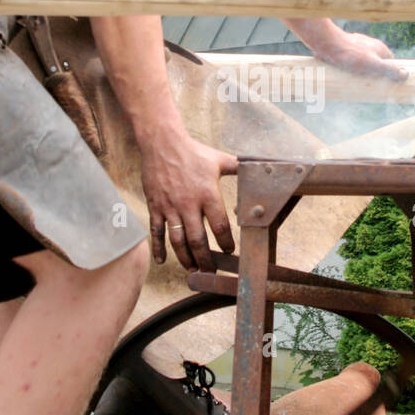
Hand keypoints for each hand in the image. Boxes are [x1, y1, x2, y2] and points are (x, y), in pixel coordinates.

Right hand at [139, 129, 237, 271]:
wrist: (162, 143)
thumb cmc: (193, 151)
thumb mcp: (219, 159)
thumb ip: (238, 168)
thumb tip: (259, 167)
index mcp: (208, 193)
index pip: (220, 225)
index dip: (226, 242)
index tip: (230, 251)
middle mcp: (189, 203)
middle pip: (198, 239)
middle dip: (205, 259)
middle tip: (210, 271)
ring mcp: (170, 207)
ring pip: (177, 240)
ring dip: (185, 258)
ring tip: (192, 270)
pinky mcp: (156, 206)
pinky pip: (156, 232)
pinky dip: (158, 248)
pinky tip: (162, 261)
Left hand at [316, 30, 407, 81]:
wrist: (326, 43)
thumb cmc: (349, 54)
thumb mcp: (372, 64)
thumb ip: (388, 69)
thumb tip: (406, 75)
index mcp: (380, 50)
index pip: (392, 65)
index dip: (392, 76)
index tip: (390, 88)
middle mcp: (371, 48)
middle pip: (378, 66)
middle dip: (377, 77)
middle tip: (373, 91)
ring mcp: (358, 49)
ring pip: (365, 65)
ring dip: (364, 76)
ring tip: (360, 88)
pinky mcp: (347, 52)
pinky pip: (353, 65)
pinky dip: (353, 72)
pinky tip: (349, 80)